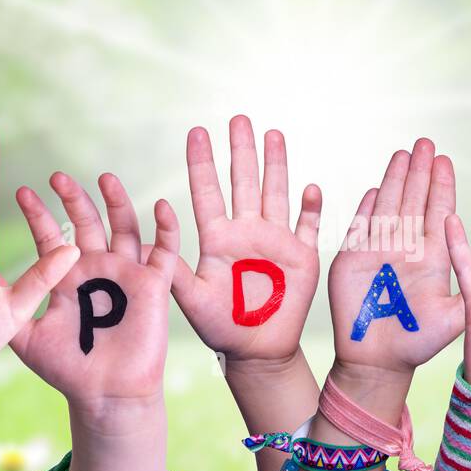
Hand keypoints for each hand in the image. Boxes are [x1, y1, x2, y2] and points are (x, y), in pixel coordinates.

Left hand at [11, 172, 179, 402]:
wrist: (107, 394)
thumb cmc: (68, 369)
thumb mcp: (27, 336)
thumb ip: (9, 305)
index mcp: (67, 277)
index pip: (51, 237)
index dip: (38, 215)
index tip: (22, 192)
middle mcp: (97, 269)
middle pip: (87, 222)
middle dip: (73, 199)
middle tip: (57, 177)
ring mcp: (127, 274)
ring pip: (125, 227)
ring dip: (117, 202)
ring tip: (104, 178)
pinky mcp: (154, 285)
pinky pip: (164, 251)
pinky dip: (166, 229)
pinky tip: (161, 207)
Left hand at [170, 116, 321, 362]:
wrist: (257, 352)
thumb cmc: (220, 327)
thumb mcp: (191, 298)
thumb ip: (174, 264)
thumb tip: (159, 217)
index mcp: (218, 239)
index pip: (207, 191)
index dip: (202, 163)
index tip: (197, 131)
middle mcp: (246, 232)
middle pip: (244, 182)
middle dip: (242, 151)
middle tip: (238, 118)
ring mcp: (276, 241)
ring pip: (276, 193)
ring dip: (276, 165)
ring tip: (273, 134)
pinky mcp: (302, 257)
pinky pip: (308, 226)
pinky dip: (311, 208)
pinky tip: (311, 188)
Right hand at [304, 140, 460, 470]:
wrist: (379, 361)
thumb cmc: (418, 343)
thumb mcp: (454, 318)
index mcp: (431, 257)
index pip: (437, 213)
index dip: (440, 186)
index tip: (445, 160)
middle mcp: (405, 249)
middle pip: (413, 202)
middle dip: (419, 172)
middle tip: (426, 143)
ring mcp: (377, 253)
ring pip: (389, 207)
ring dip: (395, 181)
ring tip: (403, 154)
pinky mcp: (352, 261)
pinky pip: (360, 228)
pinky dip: (367, 209)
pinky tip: (376, 188)